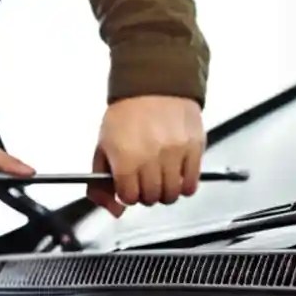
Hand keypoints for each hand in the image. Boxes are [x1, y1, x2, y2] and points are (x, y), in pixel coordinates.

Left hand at [87, 96, 204, 216]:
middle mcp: (151, 157)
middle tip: (144, 182)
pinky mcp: (194, 148)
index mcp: (126, 157)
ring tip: (160, 178)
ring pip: (172, 194)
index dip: (127, 194)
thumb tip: (114, 211)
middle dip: (145, 194)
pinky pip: (192, 184)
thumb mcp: (103, 147)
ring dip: (164, 192)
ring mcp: (175, 153)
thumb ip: (100, 183)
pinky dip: (184, 186)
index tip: (128, 187)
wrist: (154, 85)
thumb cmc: (126, 115)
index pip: (129, 197)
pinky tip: (176, 175)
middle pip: (151, 198)